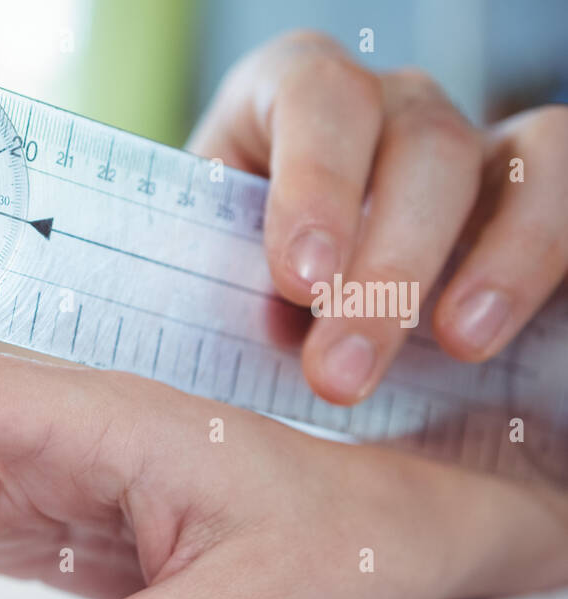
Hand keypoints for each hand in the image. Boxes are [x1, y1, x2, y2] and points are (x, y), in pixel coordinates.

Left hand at [188, 30, 567, 403]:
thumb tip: (201, 328)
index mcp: (285, 102)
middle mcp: (385, 108)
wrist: (297, 328)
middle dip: (385, 263)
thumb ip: (197, 281)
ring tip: (455, 347)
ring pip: (509, 160)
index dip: (314, 181)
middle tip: (341, 373)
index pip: (314, 94)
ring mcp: (469, 146)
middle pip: (417, 140)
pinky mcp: (532, 195)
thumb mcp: (201, 281)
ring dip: (488, 258)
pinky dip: (539, 255)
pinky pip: (566, 187)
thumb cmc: (235, 299)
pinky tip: (487, 332)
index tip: (300, 281)